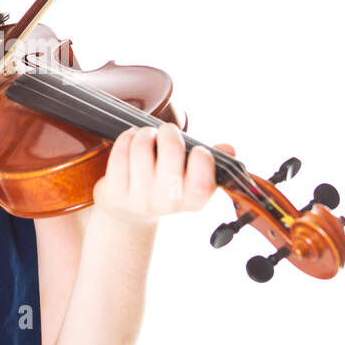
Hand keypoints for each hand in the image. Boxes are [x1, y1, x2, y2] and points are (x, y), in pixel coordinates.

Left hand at [92, 122, 234, 225]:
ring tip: (149, 136)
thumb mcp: (192, 179)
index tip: (197, 149)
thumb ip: (212, 162)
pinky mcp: (115, 191)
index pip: (203, 178)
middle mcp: (167, 202)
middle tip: (168, 132)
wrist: (129, 212)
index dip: (201, 157)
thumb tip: (228, 148)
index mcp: (193, 200)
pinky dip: (127, 138)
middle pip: (171, 150)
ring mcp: (139, 198)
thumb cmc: (167, 186)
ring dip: (146, 133)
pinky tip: (132, 140)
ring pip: (142, 146)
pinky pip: (121, 151)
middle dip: (170, 131)